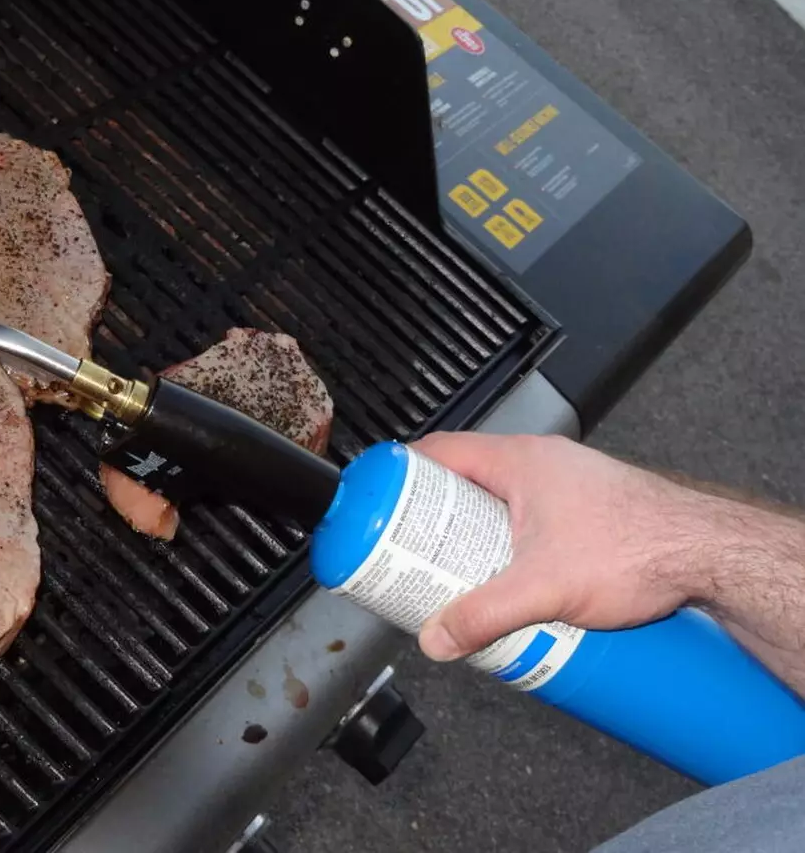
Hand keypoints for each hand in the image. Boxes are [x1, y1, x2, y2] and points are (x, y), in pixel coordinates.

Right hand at [410, 433, 714, 661]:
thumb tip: (436, 637)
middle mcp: (541, 464)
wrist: (708, 554)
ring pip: (499, 500)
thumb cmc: (639, 547)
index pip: (439, 450)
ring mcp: (567, 484)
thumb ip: (482, 614)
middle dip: (433, 515)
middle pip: (465, 479)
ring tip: (455, 568)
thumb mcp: (543, 588)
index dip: (401, 474)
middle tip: (408, 546)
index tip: (378, 499)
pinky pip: (529, 517)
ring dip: (473, 530)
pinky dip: (509, 540)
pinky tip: (511, 575)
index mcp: (519, 461)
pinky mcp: (588, 510)